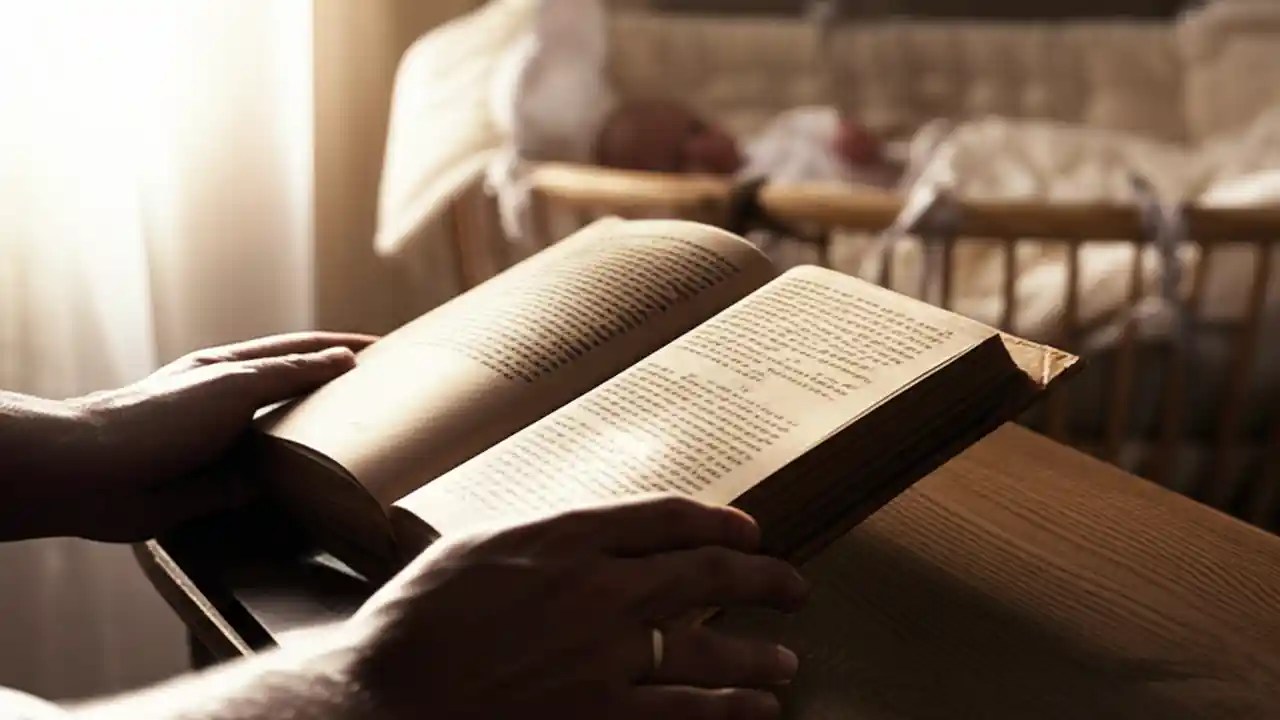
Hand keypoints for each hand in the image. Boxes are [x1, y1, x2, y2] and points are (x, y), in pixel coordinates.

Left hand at [5, 332, 373, 540]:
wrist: (98, 476)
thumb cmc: (161, 417)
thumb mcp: (234, 382)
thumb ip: (290, 374)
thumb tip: (342, 362)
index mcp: (234, 367)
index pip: (302, 350)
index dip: (344, 347)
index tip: (386, 349)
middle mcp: (234, 404)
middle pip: (298, 396)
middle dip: (341, 397)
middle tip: (389, 402)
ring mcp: (229, 447)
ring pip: (289, 443)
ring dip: (323, 445)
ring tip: (372, 447)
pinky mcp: (223, 488)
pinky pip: (271, 484)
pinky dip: (298, 486)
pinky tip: (328, 491)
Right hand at [349, 496, 808, 719]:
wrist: (384, 699)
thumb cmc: (417, 622)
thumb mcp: (477, 549)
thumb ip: (545, 536)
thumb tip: (598, 534)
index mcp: (566, 538)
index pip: (667, 516)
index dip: (720, 519)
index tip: (748, 528)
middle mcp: (599, 589)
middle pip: (709, 572)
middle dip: (765, 578)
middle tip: (793, 587)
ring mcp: (607, 657)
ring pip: (712, 646)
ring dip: (761, 652)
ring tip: (787, 660)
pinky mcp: (604, 716)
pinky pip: (690, 710)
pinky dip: (734, 708)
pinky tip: (760, 709)